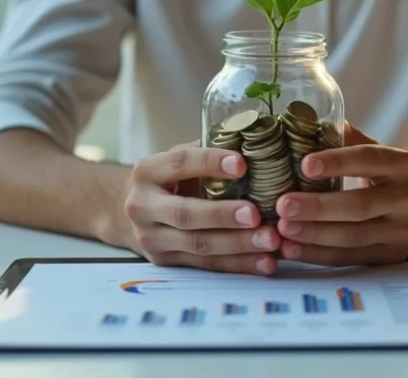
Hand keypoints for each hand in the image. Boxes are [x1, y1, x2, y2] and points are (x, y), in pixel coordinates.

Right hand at [122, 141, 281, 273]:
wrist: (136, 213)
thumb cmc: (168, 179)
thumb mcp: (177, 159)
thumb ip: (207, 151)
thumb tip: (253, 141)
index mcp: (147, 171)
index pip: (179, 164)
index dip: (210, 163)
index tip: (242, 164)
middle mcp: (143, 206)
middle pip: (185, 214)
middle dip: (223, 216)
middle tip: (256, 214)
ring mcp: (152, 239)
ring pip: (198, 245)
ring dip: (238, 245)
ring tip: (271, 240)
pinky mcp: (166, 262)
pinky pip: (207, 265)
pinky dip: (239, 264)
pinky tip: (265, 262)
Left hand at [274, 124, 407, 265]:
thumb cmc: (381, 174)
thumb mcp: (372, 151)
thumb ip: (343, 138)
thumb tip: (304, 119)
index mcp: (398, 164)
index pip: (368, 160)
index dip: (337, 162)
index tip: (305, 164)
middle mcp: (406, 198)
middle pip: (359, 205)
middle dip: (317, 207)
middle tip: (283, 205)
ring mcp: (400, 231)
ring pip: (353, 236)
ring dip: (313, 234)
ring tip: (281, 229)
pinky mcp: (389, 256)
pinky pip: (350, 258)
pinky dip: (318, 254)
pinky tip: (293, 249)